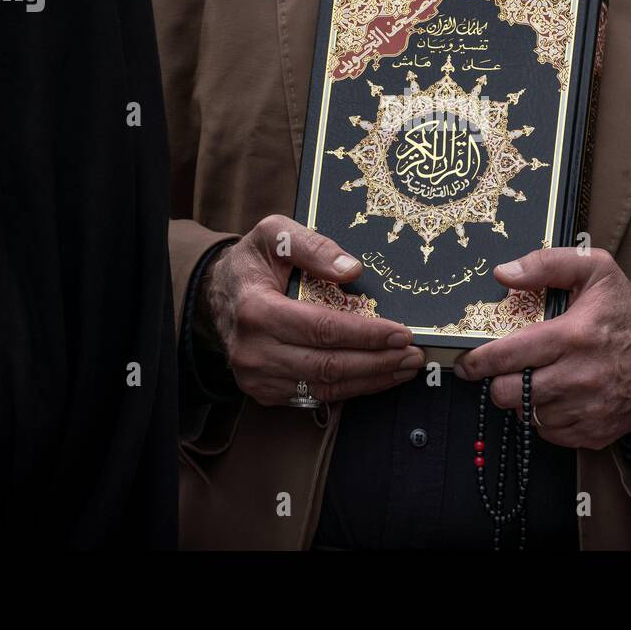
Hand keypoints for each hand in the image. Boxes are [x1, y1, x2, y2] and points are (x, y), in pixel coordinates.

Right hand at [203, 215, 423, 404]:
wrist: (216, 294)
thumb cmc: (252, 262)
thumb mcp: (274, 234)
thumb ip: (312, 245)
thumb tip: (352, 269)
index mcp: (256, 311)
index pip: (322, 329)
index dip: (366, 334)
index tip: (401, 332)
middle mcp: (253, 351)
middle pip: (328, 365)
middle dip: (378, 362)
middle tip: (413, 355)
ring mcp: (257, 378)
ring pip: (325, 387)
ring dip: (371, 380)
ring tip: (404, 368)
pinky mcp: (264, 392)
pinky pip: (315, 395)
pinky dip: (351, 388)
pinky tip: (377, 376)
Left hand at [454, 248, 630, 449]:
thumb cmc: (624, 310)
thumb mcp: (594, 268)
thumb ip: (547, 264)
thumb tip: (504, 273)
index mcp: (573, 335)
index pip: (507, 356)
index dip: (477, 361)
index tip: (466, 362)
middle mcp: (580, 376)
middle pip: (509, 394)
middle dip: (497, 383)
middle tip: (503, 371)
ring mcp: (588, 409)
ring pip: (528, 415)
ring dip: (523, 400)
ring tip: (537, 379)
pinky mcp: (595, 432)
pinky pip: (551, 433)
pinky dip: (545, 418)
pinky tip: (557, 396)